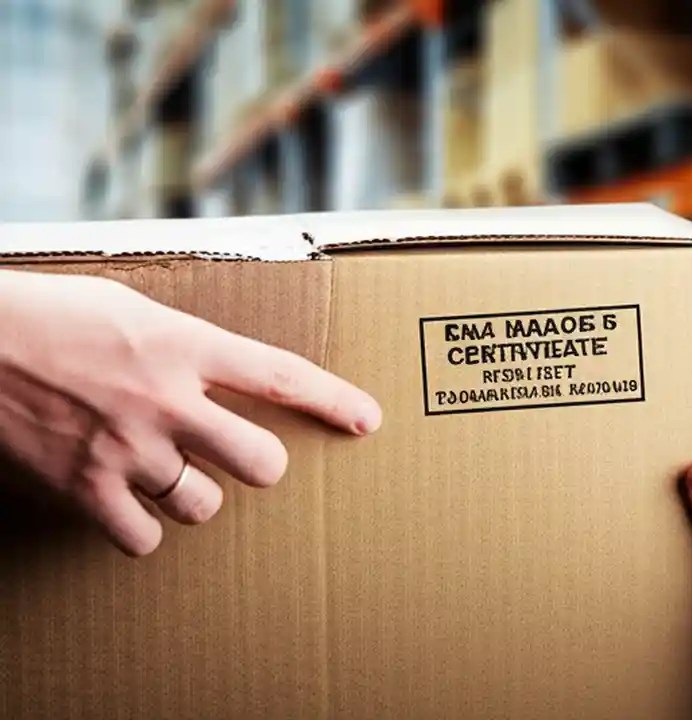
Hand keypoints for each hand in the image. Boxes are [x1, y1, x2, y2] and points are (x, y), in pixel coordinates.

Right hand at [0, 270, 380, 556]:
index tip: (367, 419)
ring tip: (166, 472)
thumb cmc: (53, 315)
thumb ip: (188, 345)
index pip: (279, 375)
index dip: (332, 400)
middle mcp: (165, 400)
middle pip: (260, 463)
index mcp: (184, 345)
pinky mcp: (83, 486)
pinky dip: (141, 530)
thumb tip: (227, 370)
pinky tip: (128, 505)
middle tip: (237, 456)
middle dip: (259, 465)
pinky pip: (142, 538)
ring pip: (202, 505)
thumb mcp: (135, 309)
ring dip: (194, 496)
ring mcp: (125, 448)